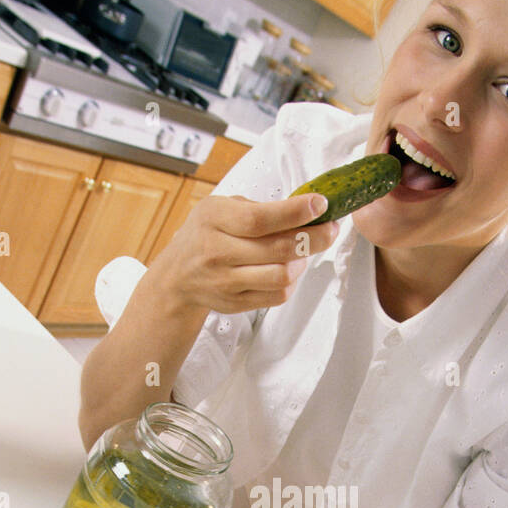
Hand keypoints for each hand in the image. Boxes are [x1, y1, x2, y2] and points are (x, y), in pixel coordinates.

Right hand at [160, 192, 338, 315]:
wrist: (177, 276)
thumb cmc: (206, 234)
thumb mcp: (220, 208)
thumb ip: (258, 208)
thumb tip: (306, 208)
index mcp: (214, 218)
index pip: (260, 218)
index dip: (295, 212)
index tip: (320, 204)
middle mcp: (218, 251)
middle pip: (278, 249)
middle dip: (314, 238)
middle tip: (330, 228)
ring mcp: (225, 281)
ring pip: (281, 276)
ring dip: (303, 262)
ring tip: (305, 251)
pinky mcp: (234, 303)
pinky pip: (276, 296)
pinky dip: (291, 282)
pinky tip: (290, 269)